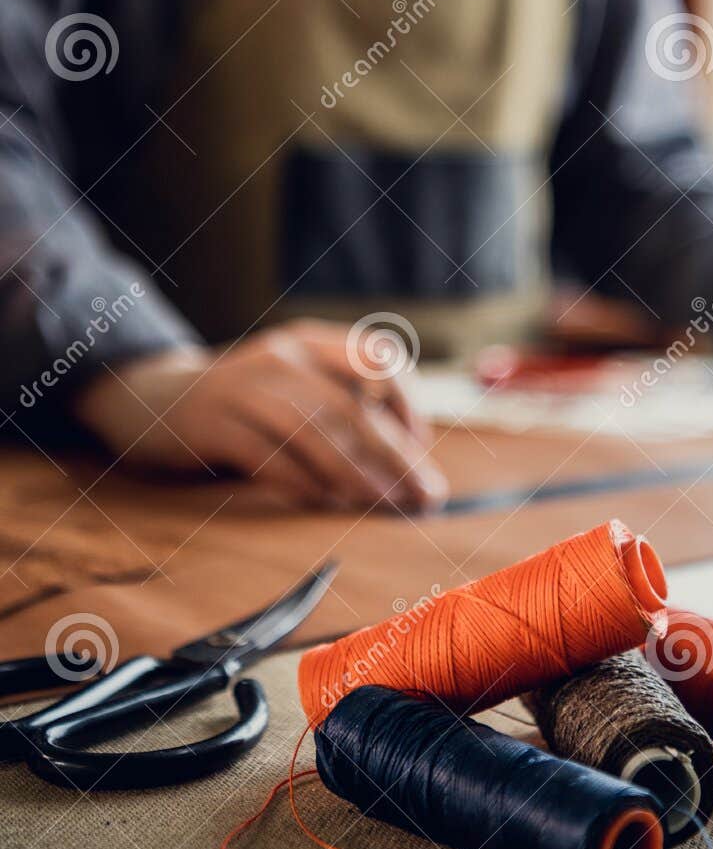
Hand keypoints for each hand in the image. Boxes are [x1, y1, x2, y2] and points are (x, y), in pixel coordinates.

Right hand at [71, 319, 448, 510]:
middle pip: (351, 406)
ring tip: (383, 506)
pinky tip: (327, 505)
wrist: (152, 398)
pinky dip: (303, 483)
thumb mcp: (292, 383)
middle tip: (423, 496)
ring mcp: (243, 388)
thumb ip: (341, 404)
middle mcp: (281, 357)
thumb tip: (409, 457)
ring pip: (313, 433)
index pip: (379, 357)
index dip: (408, 404)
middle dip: (395, 455)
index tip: (421, 450)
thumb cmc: (243, 401)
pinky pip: (268, 457)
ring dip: (356, 476)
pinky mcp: (212, 424)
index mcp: (309, 341)